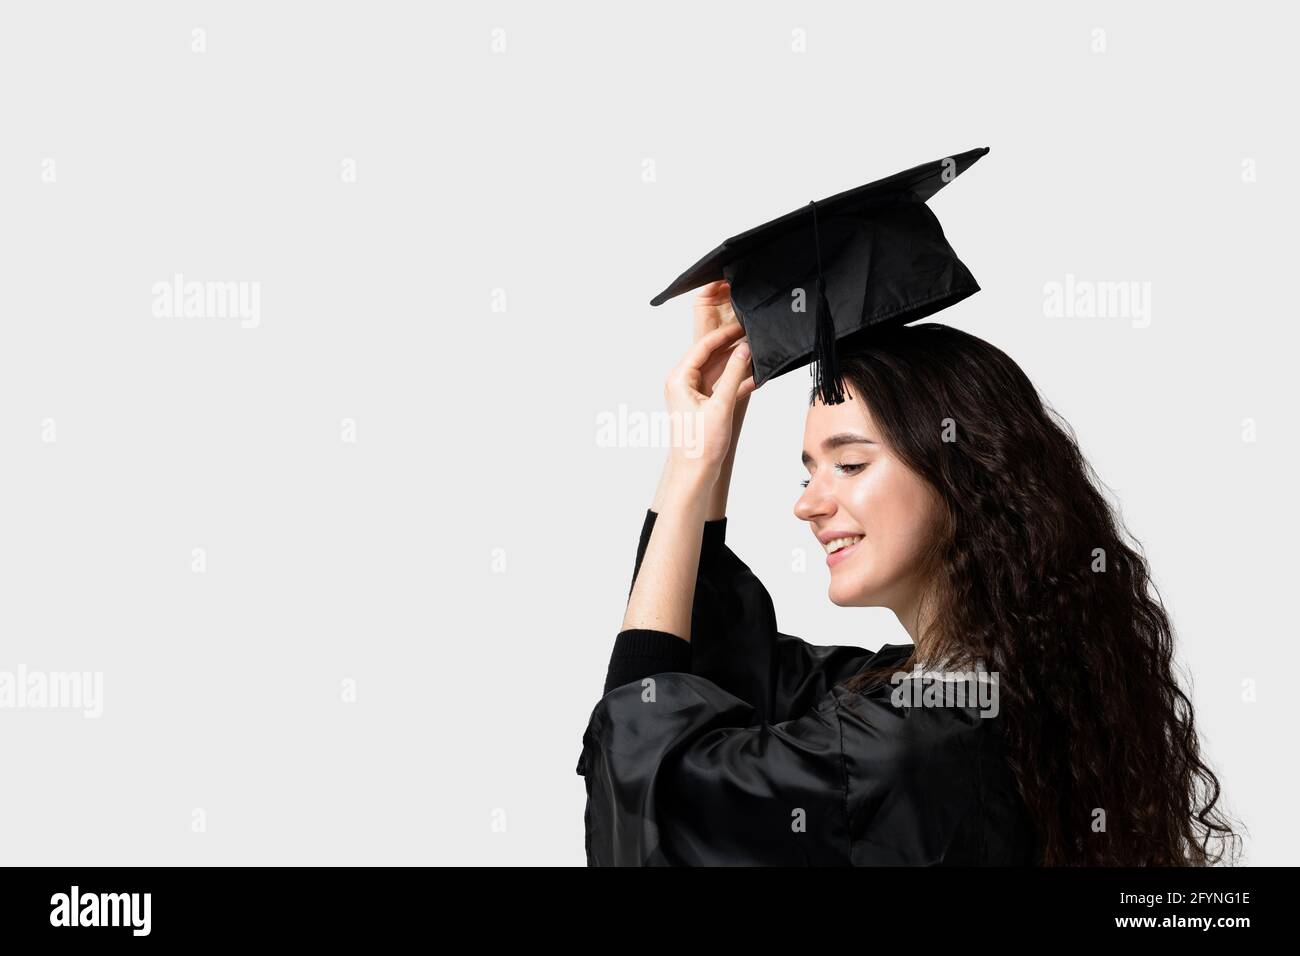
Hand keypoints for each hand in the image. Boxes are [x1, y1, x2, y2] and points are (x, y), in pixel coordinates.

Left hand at [663, 321, 755, 482]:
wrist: (694, 474)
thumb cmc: (700, 446)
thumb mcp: (721, 406)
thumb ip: (734, 374)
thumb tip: (744, 350)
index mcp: (679, 380)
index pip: (702, 346)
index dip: (724, 334)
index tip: (742, 324)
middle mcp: (682, 384)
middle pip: (709, 355)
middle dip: (731, 345)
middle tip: (751, 332)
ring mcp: (692, 394)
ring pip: (717, 370)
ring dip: (736, 362)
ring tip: (757, 350)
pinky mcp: (703, 404)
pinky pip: (721, 386)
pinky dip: (736, 381)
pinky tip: (756, 376)